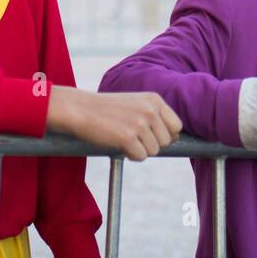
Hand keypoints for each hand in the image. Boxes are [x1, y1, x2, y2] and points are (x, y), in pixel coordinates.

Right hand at [46, 87, 180, 160]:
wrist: (80, 109)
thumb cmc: (108, 109)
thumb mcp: (136, 103)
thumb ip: (156, 116)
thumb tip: (176, 138)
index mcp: (154, 100)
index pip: (177, 126)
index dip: (165, 135)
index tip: (150, 135)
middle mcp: (150, 110)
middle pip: (166, 141)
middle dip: (151, 144)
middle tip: (132, 136)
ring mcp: (139, 124)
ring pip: (154, 151)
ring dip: (140, 149)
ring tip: (124, 138)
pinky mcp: (127, 138)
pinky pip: (141, 157)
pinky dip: (130, 155)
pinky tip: (119, 144)